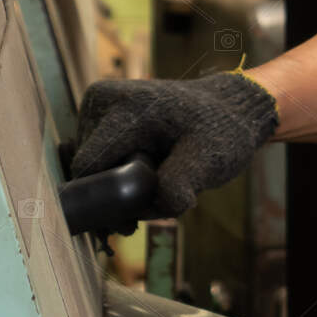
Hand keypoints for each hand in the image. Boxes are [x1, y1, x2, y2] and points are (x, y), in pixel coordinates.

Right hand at [72, 72, 278, 217]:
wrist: (230, 107)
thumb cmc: (222, 131)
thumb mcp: (208, 159)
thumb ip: (177, 185)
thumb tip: (146, 209)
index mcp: (126, 107)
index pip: (89, 166)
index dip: (108, 199)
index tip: (136, 217)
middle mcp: (103, 99)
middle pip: (87, 168)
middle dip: (116, 194)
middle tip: (154, 203)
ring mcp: (98, 104)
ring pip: (91, 164)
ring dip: (118, 183)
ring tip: (156, 182)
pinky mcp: (100, 113)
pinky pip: (97, 154)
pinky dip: (118, 170)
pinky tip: (147, 173)